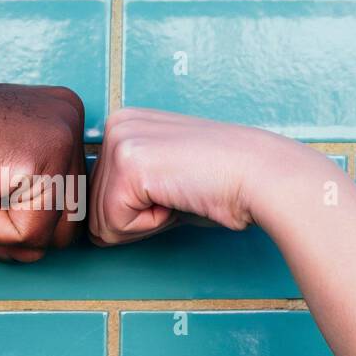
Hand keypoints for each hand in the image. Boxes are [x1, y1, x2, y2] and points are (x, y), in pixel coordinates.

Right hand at [0, 84, 87, 261]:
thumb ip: (29, 208)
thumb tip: (46, 249)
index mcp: (60, 115)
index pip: (68, 207)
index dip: (17, 215)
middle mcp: (69, 117)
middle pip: (69, 226)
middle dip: (15, 227)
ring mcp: (62, 134)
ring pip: (54, 236)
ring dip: (2, 228)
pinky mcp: (46, 157)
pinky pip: (31, 235)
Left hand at [89, 107, 261, 245]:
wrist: (261, 175)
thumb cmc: (222, 184)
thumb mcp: (160, 182)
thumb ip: (125, 196)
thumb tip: (94, 231)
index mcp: (122, 124)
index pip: (97, 195)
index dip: (136, 211)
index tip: (174, 188)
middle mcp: (115, 124)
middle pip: (94, 209)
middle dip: (137, 218)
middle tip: (179, 193)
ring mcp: (119, 141)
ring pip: (102, 221)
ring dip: (144, 223)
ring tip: (179, 193)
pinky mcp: (127, 165)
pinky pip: (115, 225)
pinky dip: (149, 225)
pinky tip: (178, 197)